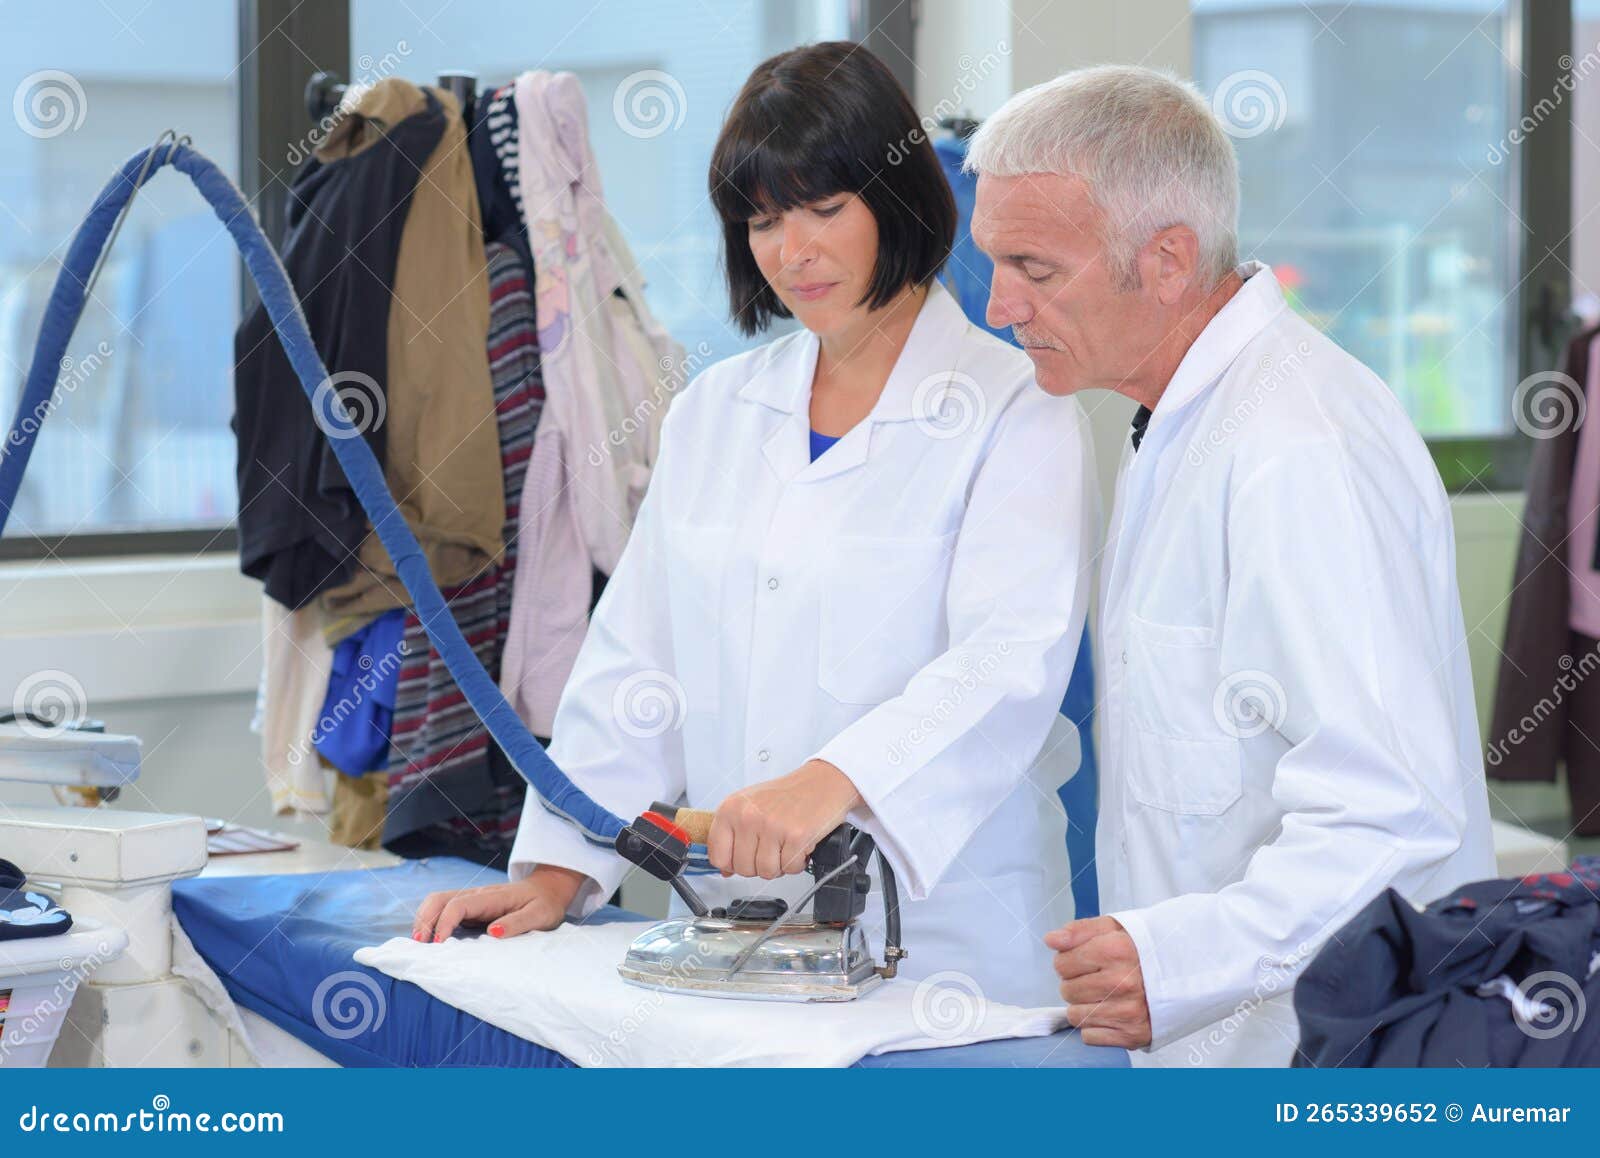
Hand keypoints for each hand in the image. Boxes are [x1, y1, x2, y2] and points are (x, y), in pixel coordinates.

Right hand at [411, 864, 587, 942]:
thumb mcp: (540, 915)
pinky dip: (431, 923)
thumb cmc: (545, 904)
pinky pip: (444, 911)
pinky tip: (429, 940)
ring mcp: (472, 901)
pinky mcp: (471, 909)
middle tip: (419, 946)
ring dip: (424, 920)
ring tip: (419, 945)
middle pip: (439, 898)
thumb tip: (492, 932)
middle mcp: (477, 895)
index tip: (439, 944)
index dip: (444, 923)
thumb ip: (518, 923)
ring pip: (437, 903)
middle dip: (424, 919)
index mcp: (491, 897)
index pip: (459, 905)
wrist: (549, 890)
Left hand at [708, 759, 862, 879]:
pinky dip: (797, 862)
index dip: (733, 863)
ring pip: (765, 872)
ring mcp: (771, 826)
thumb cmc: (787, 795)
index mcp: (731, 808)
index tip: (744, 857)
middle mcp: (748, 816)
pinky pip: (789, 868)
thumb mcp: (749, 806)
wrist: (822, 782)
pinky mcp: (795, 836)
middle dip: (759, 864)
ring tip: (785, 844)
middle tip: (771, 847)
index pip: (717, 856)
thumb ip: (732, 835)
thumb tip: (725, 868)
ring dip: (779, 864)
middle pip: (742, 869)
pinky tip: (798, 845)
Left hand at [1047, 915, 1152, 1048]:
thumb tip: (1051, 940)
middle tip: (1097, 977)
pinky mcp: (1134, 1034)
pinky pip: (1091, 1036)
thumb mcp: (1114, 927)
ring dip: (1084, 1006)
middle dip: (1076, 983)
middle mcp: (1122, 982)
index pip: (1061, 964)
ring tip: (1105, 995)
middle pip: (1067, 991)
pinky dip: (1096, 1027)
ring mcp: (1128, 1011)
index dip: (1069, 961)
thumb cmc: (1147, 948)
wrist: (1188, 970)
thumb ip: (1078, 931)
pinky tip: (1111, 1012)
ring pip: (1076, 1015)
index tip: (1084, 960)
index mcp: (1115, 951)